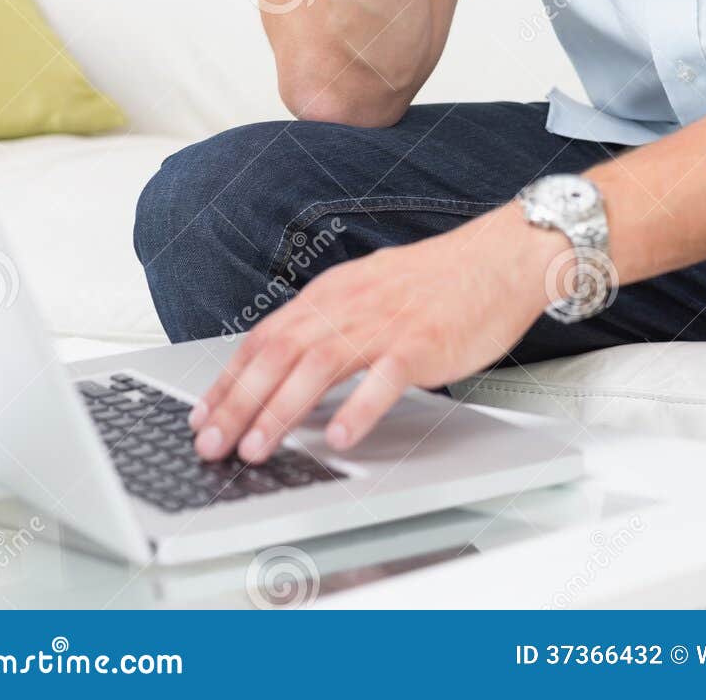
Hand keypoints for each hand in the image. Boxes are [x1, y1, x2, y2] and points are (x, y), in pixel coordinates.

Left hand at [188, 202, 566, 463]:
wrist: (502, 257)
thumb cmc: (441, 281)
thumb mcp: (373, 290)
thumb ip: (333, 322)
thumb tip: (291, 361)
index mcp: (334, 292)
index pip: (266, 336)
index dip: (229, 378)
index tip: (203, 416)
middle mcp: (350, 304)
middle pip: (280, 353)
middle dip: (239, 402)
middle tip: (212, 445)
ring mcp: (386, 323)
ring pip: (318, 365)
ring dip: (280, 410)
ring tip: (257, 448)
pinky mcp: (422, 343)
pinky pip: (384, 378)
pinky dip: (358, 408)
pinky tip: (338, 437)